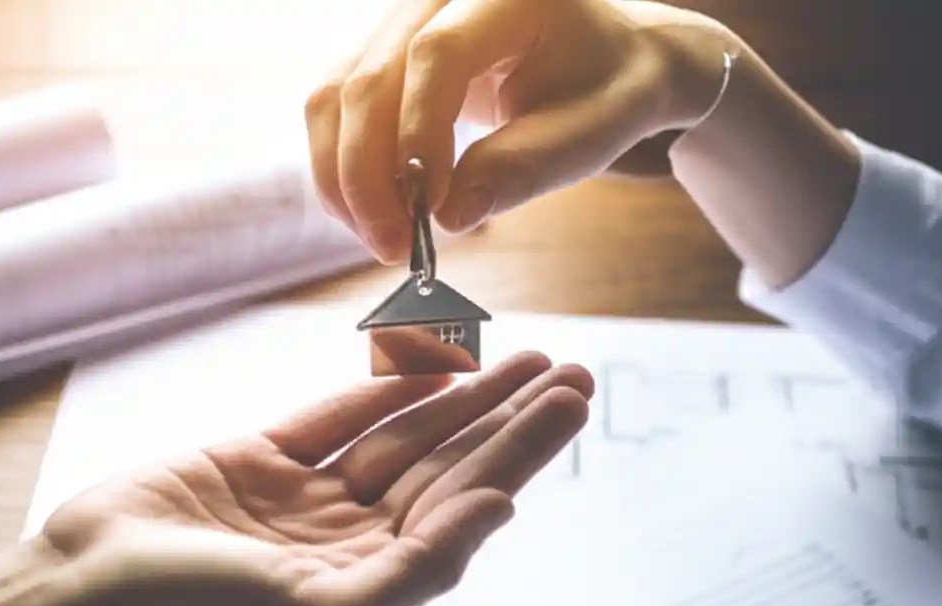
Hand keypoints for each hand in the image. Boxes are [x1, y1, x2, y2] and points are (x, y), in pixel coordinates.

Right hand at [41, 352, 591, 605]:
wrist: (82, 591)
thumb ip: (421, 569)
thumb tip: (502, 512)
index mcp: (372, 585)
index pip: (465, 504)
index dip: (522, 452)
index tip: (570, 403)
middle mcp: (348, 543)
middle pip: (447, 468)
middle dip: (508, 419)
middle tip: (570, 370)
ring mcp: (304, 502)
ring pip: (401, 439)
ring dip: (458, 398)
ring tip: (518, 359)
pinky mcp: (258, 464)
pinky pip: (333, 421)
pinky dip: (380, 392)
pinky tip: (429, 368)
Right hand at [305, 0, 737, 261]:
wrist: (606, 59)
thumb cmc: (606, 88)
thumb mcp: (590, 134)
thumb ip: (524, 168)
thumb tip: (449, 217)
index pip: (436, 55)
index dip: (419, 133)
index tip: (429, 207)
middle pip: (368, 78)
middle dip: (366, 174)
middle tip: (392, 247)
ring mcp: (401, 22)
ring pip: (336, 96)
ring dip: (342, 179)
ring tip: (382, 239)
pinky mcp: (381, 58)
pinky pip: (337, 110)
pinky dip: (343, 169)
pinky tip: (372, 215)